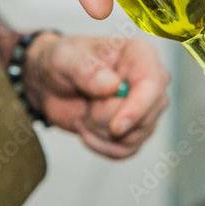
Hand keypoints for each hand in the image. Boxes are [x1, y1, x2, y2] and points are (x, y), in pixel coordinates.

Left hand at [23, 33, 168, 159]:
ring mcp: (146, 107)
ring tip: (85, 113)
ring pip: (133, 137)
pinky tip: (88, 129)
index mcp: (139, 55)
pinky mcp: (137, 129)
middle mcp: (150, 80)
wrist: (51, 83)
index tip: (115, 128)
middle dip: (107, 120)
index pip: (152, 85)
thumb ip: (86, 70)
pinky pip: (125, 150)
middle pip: (145, 117)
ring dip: (100, 132)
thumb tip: (113, 86)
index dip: (137, 109)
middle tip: (86, 104)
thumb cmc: (63, 61)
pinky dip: (101, 146)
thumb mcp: (64, 59)